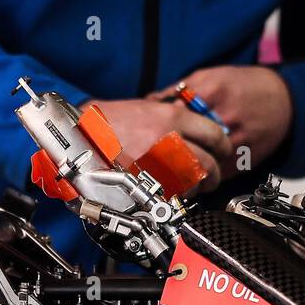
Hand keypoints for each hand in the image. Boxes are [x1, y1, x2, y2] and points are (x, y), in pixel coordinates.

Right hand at [85, 98, 233, 193]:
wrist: (82, 135)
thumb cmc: (109, 122)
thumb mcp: (149, 108)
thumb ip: (175, 120)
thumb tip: (196, 131)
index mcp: (173, 118)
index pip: (215, 134)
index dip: (223, 147)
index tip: (223, 152)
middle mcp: (170, 141)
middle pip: (209, 163)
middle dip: (214, 174)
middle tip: (211, 178)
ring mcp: (159, 165)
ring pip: (193, 183)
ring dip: (196, 188)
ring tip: (191, 187)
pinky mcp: (147, 184)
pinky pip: (172, 195)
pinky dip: (177, 196)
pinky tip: (172, 192)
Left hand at [150, 66, 293, 176]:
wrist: (284, 100)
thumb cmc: (244, 85)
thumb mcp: (210, 76)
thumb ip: (180, 89)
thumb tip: (153, 102)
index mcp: (210, 92)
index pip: (174, 114)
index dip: (158, 127)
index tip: (150, 134)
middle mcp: (222, 116)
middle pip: (186, 141)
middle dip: (170, 151)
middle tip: (158, 157)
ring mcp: (236, 139)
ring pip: (202, 162)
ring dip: (187, 168)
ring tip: (175, 170)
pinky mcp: (246, 158)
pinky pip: (219, 173)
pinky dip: (206, 175)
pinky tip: (198, 172)